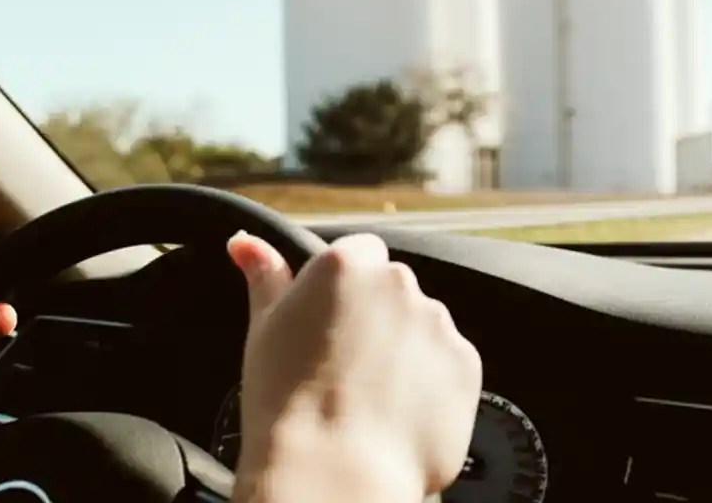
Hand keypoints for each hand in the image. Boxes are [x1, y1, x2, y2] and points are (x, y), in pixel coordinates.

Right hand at [227, 233, 480, 502]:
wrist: (332, 471)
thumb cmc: (287, 402)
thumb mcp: (264, 329)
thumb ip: (266, 277)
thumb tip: (245, 242)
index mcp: (347, 264)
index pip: (360, 252)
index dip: (345, 289)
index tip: (331, 321)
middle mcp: (399, 284)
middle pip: (393, 289)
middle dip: (377, 317)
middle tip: (346, 364)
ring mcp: (438, 324)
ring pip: (422, 327)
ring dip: (406, 349)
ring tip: (371, 397)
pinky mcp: (466, 365)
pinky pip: (448, 365)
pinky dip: (431, 383)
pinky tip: (396, 413)